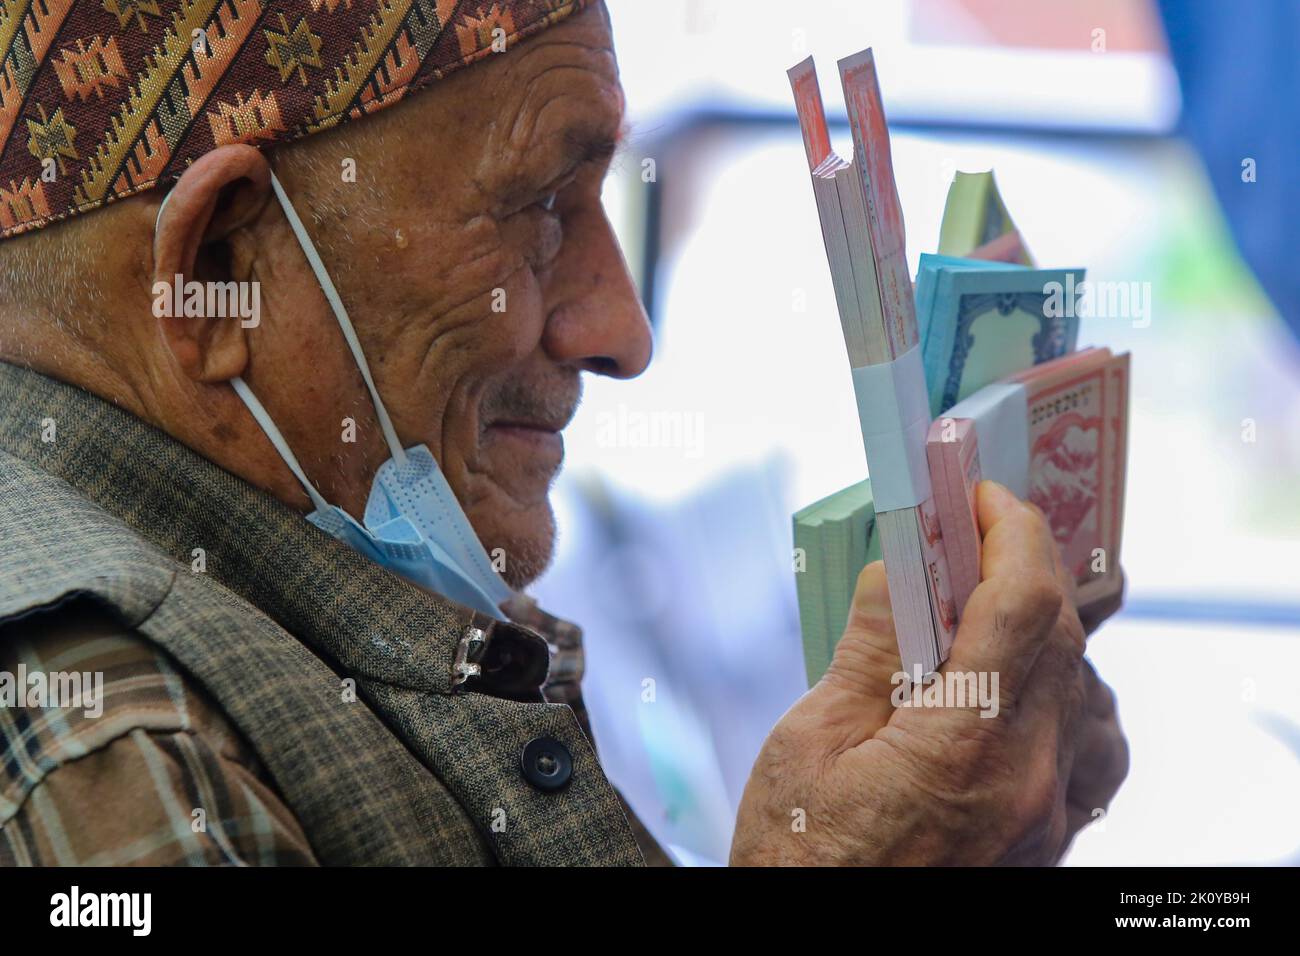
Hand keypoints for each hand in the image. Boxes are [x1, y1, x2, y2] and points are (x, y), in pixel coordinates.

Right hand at [731, 481, 1125, 864]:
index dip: (1011, 532)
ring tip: (978, 615)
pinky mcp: (1045, 841)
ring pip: (1087, 692)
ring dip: (1045, 631)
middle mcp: (1029, 782)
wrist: (819, 949)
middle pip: (1063, 638)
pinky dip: (1064, 696)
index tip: (980, 498)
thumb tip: (896, 573)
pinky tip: (1012, 693)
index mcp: (964, 748)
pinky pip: (1089, 749)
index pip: (1024, 605)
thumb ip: (865, 651)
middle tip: (965, 539)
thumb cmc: (800, 859)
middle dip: (1021, 568)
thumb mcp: (806, 745)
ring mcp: (1047, 817)